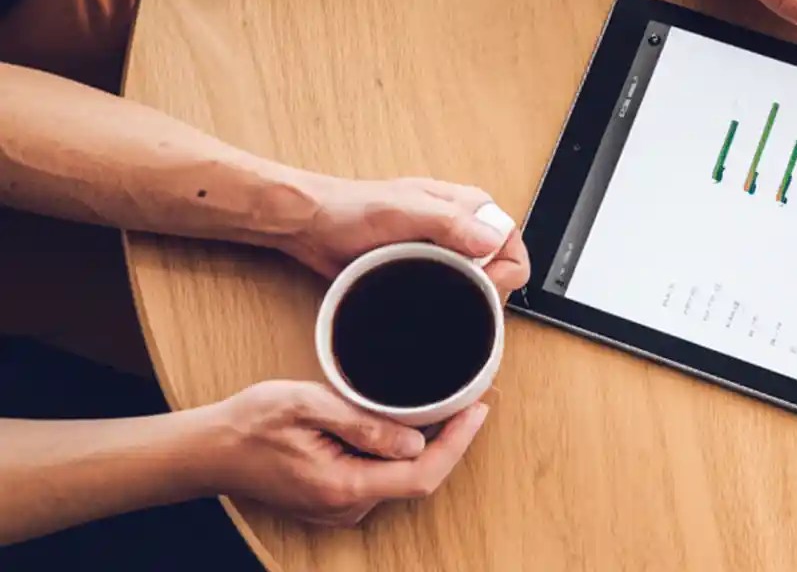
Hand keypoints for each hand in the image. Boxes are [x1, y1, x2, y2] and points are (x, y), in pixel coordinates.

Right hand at [205, 381, 488, 526]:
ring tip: (440, 406)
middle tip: (468, 400)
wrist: (207, 450)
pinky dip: (397, 452)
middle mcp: (346, 507)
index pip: (421, 475)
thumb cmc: (252, 422)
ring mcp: (339, 507)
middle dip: (447, 442)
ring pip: (397, 478)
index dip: (457, 445)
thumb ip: (363, 424)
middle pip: (416, 478)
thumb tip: (415, 438)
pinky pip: (378, 478)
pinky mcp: (333, 499)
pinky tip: (402, 424)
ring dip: (422, 446)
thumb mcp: (309, 405)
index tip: (478, 411)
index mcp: (344, 486)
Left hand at [280, 176, 530, 293]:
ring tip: (437, 299)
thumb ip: (449, 222)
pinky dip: (449, 303)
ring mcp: (447, 250)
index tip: (481, 285)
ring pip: (480, 283)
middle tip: (457, 297)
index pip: (512, 242)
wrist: (314, 225)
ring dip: (466, 297)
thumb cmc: (352, 209)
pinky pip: (455, 291)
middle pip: (502, 267)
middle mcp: (463, 226)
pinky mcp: (429, 269)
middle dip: (487, 288)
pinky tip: (430, 305)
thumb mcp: (402, 210)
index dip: (505, 270)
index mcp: (469, 205)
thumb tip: (492, 240)